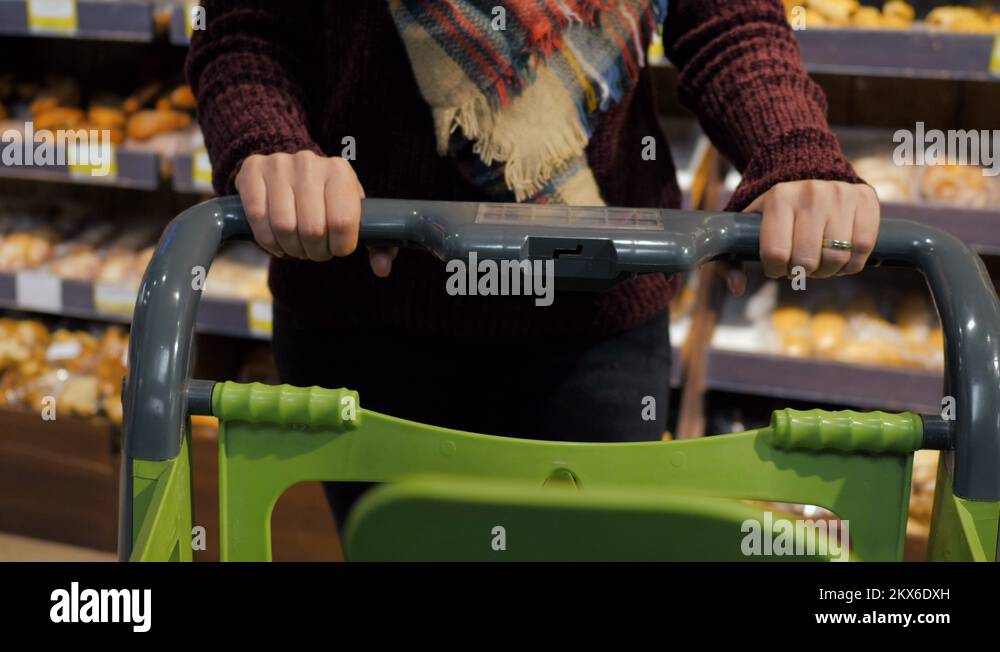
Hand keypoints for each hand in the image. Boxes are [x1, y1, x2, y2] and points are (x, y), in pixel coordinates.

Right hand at [235, 151, 396, 275]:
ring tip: (297, 246)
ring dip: (291, 248)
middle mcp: (310, 163)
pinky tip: (277, 241)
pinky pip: (257, 219)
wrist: (289, 171)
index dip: (339, 247)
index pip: (342, 222)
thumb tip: (383, 268)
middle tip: (315, 251)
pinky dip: (267, 241)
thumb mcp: (355, 215)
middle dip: (314, 252)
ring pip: (283, 227)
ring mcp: (278, 164)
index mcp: (340, 172)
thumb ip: (378, 243)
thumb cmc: (328, 201)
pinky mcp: (252, 171)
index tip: (336, 249)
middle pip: (312, 229)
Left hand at [722, 180, 879, 295]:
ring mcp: (840, 194)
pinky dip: (852, 263)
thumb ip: (733, 260)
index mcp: (778, 198)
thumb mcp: (748, 228)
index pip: (776, 254)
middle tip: (800, 265)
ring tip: (819, 261)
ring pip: (837, 257)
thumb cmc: (776, 212)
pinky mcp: (865, 198)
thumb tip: (737, 288)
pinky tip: (841, 258)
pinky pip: (863, 247)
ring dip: (827, 270)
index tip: (777, 265)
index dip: (776, 270)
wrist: (810, 172)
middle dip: (802, 272)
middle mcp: (810, 193)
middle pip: (808, 260)